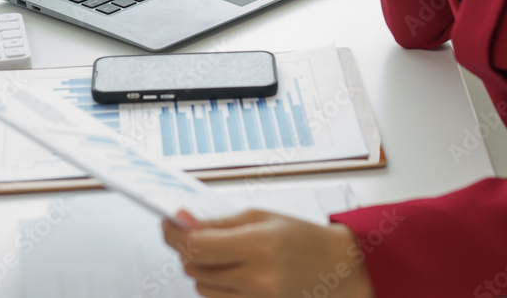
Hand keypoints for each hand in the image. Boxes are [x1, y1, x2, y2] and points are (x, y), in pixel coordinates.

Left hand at [162, 209, 373, 297]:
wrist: (340, 270)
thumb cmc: (304, 239)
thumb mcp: (261, 217)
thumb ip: (218, 223)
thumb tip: (182, 221)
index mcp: (258, 246)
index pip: (197, 246)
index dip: (174, 235)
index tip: (167, 223)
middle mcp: (257, 278)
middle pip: (194, 269)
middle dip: (188, 250)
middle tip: (197, 233)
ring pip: (202, 287)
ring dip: (202, 269)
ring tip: (223, 254)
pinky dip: (216, 286)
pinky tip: (232, 272)